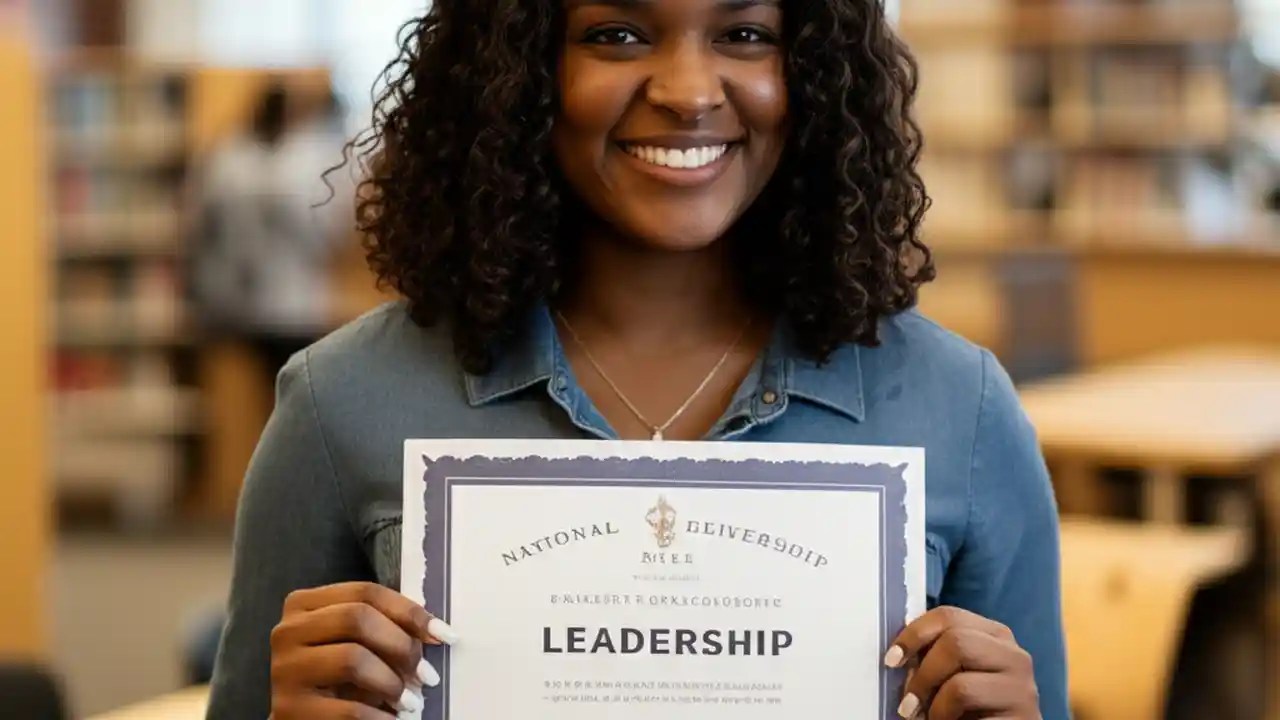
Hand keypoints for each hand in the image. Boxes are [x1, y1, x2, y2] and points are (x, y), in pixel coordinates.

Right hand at [269, 582, 459, 718]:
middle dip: (402, 646)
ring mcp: (284, 670)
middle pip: (357, 619)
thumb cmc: (336, 678)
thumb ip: (385, 627)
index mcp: (304, 605)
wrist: (303, 719)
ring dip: (392, 683)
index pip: (365, 592)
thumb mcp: (357, 644)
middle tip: (427, 674)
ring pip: (352, 659)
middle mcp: (287, 632)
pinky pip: (347, 710)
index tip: (444, 635)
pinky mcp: (288, 709)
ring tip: (411, 702)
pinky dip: (380, 717)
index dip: (409, 612)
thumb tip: (439, 631)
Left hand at [885, 606, 1038, 719]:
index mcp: (995, 636)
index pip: (949, 616)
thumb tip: (900, 651)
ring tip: (929, 719)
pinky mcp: (1022, 718)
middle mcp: (1015, 656)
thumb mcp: (949, 674)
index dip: (914, 634)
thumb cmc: (969, 709)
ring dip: (934, 706)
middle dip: (923, 675)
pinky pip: (969, 713)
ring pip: (960, 684)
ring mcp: (1021, 689)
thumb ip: (933, 656)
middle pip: (955, 643)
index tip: (892, 659)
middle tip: (908, 703)